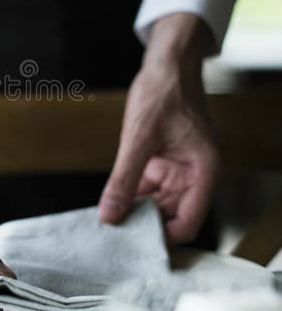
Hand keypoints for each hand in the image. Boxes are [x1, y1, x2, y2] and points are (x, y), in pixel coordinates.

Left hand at [98, 14, 219, 243]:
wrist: (167, 64)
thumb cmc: (163, 92)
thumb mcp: (139, 138)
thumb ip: (124, 180)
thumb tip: (108, 216)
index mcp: (204, 173)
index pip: (187, 224)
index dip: (161, 239)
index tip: (130, 246)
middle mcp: (197, 178)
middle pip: (171, 220)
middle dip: (143, 229)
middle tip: (111, 240)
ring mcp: (180, 174)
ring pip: (157, 209)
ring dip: (134, 215)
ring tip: (106, 227)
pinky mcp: (164, 167)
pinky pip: (148, 192)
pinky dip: (131, 198)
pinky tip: (109, 206)